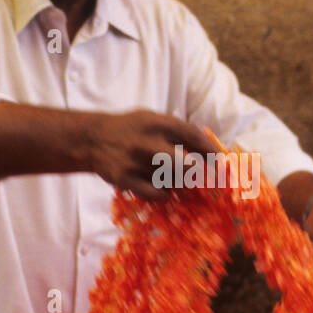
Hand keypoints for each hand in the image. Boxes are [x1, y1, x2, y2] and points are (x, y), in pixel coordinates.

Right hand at [90, 110, 211, 199]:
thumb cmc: (130, 128)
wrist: (92, 139)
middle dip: (199, 172)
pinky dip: (164, 194)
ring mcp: (136, 163)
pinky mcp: (126, 180)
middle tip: (203, 176)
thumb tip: (210, 148)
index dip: (211, 150)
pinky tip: (161, 187)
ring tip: (172, 176)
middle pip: (186, 164)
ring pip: (173, 181)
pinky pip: (157, 194)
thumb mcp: (152, 118)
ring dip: (179, 182)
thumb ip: (177, 130)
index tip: (220, 161)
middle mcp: (147, 142)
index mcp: (157, 122)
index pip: (193, 136)